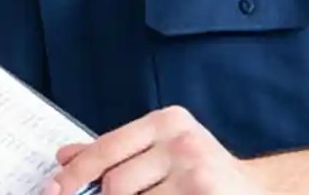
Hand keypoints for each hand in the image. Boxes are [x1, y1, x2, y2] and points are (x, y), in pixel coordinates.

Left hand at [46, 106, 265, 194]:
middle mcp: (180, 139)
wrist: (254, 192)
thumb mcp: (158, 154)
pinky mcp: (201, 192)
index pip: (106, 147)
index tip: (54, 190)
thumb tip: (64, 157)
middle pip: (115, 182)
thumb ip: (114, 153)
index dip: (73, 175)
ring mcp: (193, 168)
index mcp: (166, 121)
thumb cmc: (201, 177)